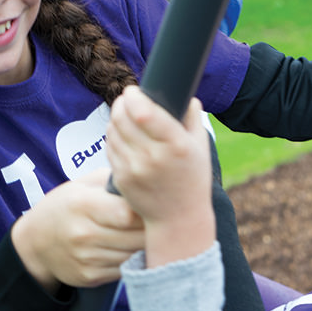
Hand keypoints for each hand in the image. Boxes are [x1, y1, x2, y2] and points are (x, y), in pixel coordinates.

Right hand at [11, 168, 143, 290]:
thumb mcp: (84, 184)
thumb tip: (150, 182)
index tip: (152, 206)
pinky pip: (124, 269)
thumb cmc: (68, 206)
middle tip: (160, 221)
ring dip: (145, 246)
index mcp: (83, 205)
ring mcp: (87, 259)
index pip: (128, 214)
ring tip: (147, 234)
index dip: (146, 211)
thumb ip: (115, 181)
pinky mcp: (90, 276)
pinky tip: (130, 248)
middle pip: (136, 237)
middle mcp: (84, 234)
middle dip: (152, 230)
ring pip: (134, 255)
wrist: (36, 241)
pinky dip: (133, 260)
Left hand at [106, 87, 214, 266]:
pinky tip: (123, 135)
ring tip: (125, 114)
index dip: (134, 97)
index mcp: (176, 146)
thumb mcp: (201, 148)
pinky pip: (110, 147)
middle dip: (122, 103)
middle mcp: (153, 157)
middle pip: (124, 118)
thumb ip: (193, 119)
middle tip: (127, 98)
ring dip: (116, 117)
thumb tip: (186, 96)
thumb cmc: (193, 180)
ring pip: (113, 130)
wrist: (178, 219)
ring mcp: (134, 169)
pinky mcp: (121, 178)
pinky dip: (114, 136)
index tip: (134, 90)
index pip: (145, 112)